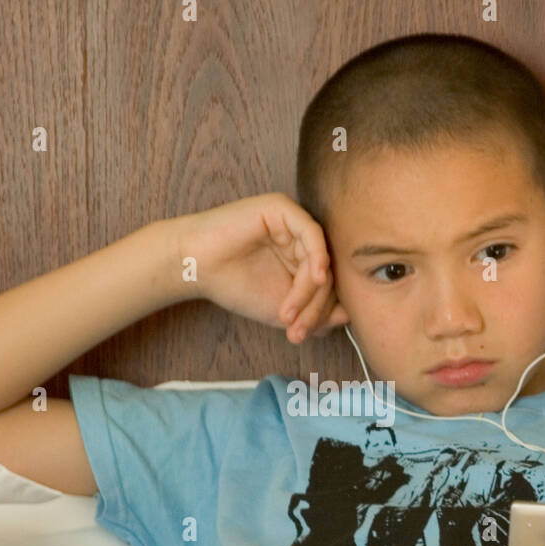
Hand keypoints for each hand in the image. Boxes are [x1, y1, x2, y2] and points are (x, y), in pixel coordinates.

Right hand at [169, 193, 349, 342]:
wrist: (195, 267)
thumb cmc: (233, 285)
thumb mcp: (282, 309)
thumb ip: (315, 313)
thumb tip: (349, 317)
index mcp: (303, 261)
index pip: (328, 287)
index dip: (322, 314)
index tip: (302, 335)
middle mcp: (302, 241)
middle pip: (328, 275)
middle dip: (315, 308)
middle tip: (296, 330)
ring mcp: (293, 223)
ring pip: (321, 259)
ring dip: (309, 293)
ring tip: (287, 315)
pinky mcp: (283, 209)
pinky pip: (312, 234)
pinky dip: (317, 259)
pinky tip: (315, 280)